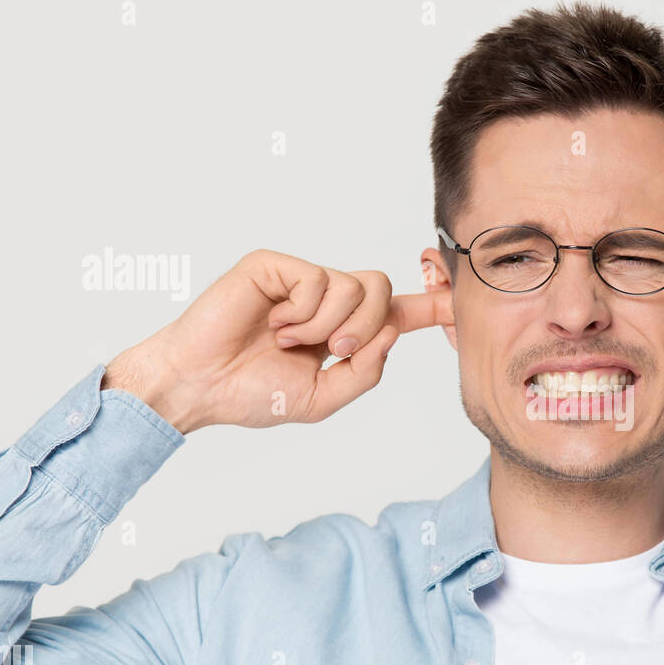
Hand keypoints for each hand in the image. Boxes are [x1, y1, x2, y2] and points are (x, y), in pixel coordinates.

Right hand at [103, 249, 451, 432]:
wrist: (201, 387)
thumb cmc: (252, 393)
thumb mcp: (323, 399)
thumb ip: (365, 373)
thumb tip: (392, 334)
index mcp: (342, 331)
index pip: (397, 314)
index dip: (432, 306)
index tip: (462, 299)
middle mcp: (327, 301)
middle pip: (382, 291)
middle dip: (369, 327)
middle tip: (333, 350)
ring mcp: (302, 280)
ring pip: (356, 286)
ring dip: (328, 325)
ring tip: (289, 340)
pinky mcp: (276, 265)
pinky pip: (320, 279)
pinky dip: (303, 312)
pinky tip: (274, 323)